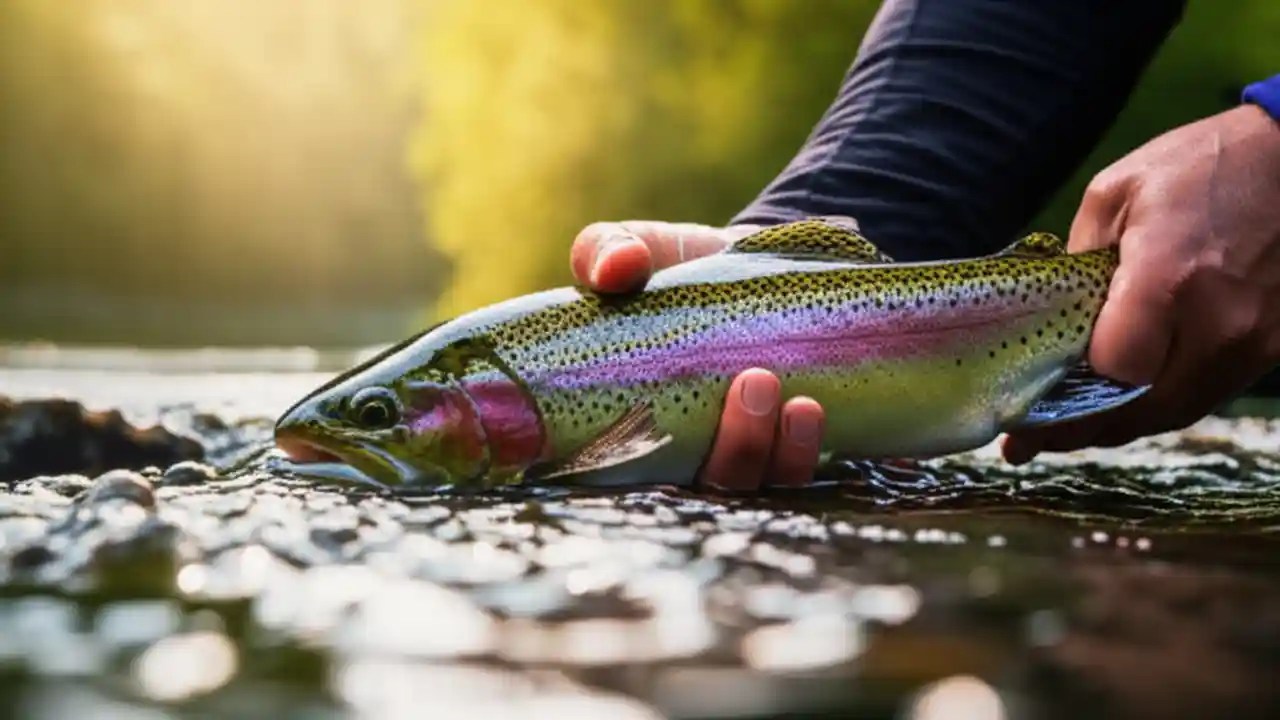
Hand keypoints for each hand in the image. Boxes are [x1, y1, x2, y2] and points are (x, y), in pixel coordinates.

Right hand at [571, 220, 825, 490]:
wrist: (754, 264)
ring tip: (792, 399)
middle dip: (732, 450)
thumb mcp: (637, 249)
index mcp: (616, 423)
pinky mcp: (778, 458)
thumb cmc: (675, 267)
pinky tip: (809, 413)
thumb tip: (616, 271)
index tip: (598, 439)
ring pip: (745, 490)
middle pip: (689, 493)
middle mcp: (668, 457)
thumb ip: (606, 252)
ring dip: (770, 453)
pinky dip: (801, 454)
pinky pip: (792, 482)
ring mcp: (726, 462)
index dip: (582, 470)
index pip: (594, 469)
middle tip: (754, 383)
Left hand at [1004, 104, 1279, 462]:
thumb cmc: (1201, 165)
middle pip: (1142, 409)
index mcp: (1169, 279)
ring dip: (1122, 425)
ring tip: (1071, 428)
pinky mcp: (1275, 347)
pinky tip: (1126, 401)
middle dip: (1083, 430)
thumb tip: (1054, 313)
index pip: (1113, 369)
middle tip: (1032, 441)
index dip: (1068, 391)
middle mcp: (1219, 323)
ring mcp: (1256, 341)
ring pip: (1177, 410)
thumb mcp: (1115, 193)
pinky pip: (1208, 392)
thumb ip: (1079, 261)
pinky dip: (1162, 404)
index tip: (1024, 404)